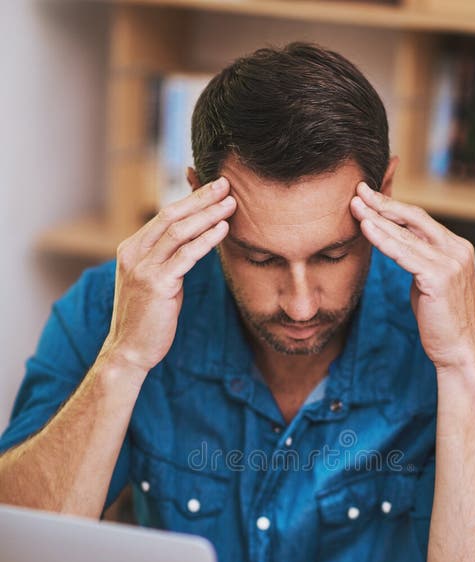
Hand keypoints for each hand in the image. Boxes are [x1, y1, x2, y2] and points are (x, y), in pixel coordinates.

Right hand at [103, 177, 235, 374]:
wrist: (129, 351)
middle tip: (226, 184)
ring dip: (208, 214)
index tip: (212, 189)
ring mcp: (143, 268)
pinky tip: (223, 230)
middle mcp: (134, 253)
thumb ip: (167, 262)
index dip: (190, 200)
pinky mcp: (156, 284)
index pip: (164, 216)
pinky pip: (186, 255)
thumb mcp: (154, 283)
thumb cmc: (147, 320)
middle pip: (172, 216)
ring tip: (231, 203)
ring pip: (179, 231)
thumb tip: (191, 245)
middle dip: (200, 198)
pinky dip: (206, 240)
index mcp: (131, 250)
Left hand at [350, 182, 474, 371]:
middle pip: (414, 218)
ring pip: (406, 234)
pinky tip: (366, 229)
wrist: (459, 352)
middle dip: (383, 203)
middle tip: (358, 190)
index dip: (394, 206)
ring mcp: (450, 262)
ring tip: (355, 206)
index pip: (421, 219)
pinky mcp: (439, 278)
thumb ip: (420, 263)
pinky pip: (404, 254)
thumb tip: (399, 249)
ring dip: (377, 218)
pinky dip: (383, 240)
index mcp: (457, 248)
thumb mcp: (430, 284)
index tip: (371, 197)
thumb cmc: (442, 323)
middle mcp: (457, 249)